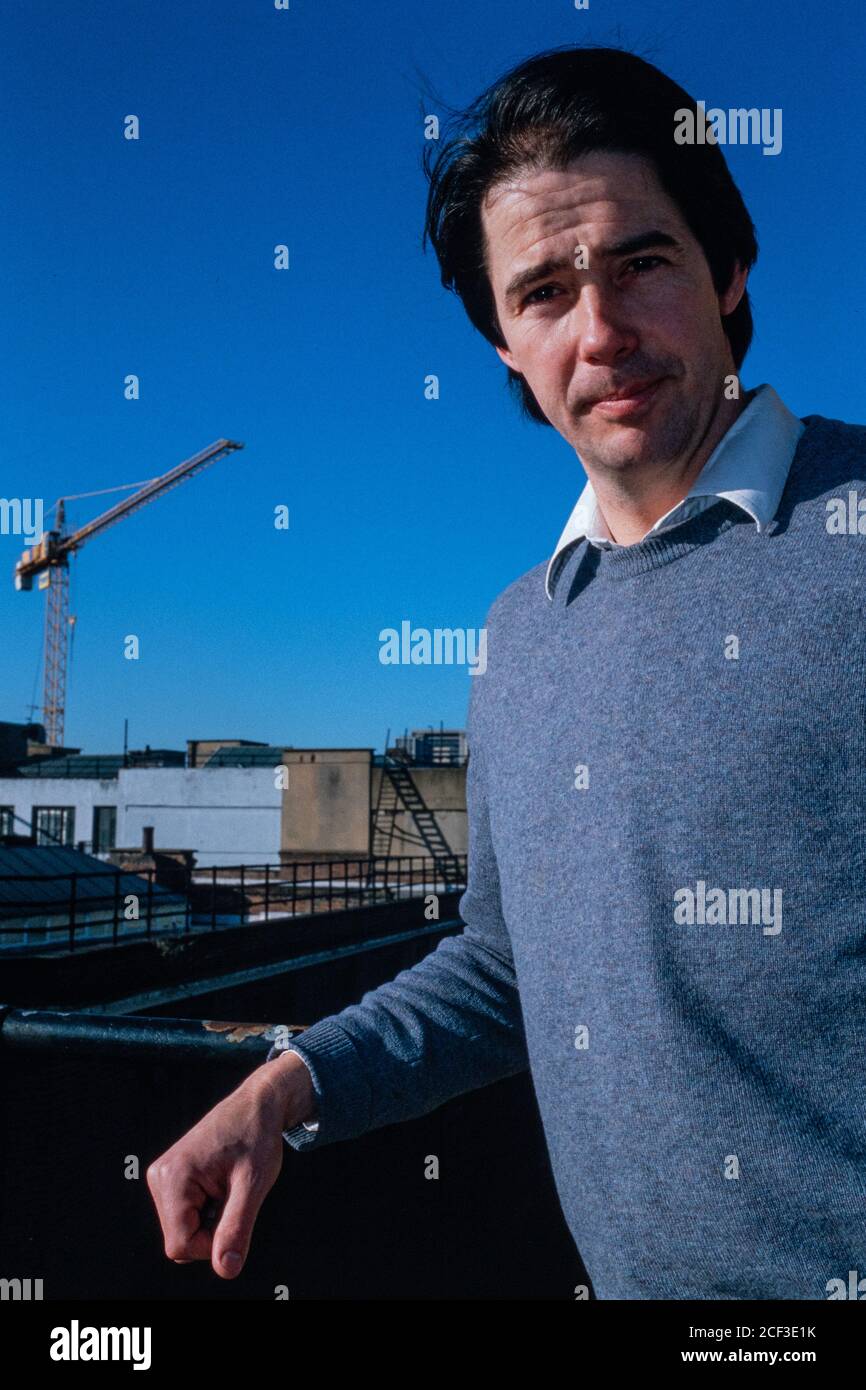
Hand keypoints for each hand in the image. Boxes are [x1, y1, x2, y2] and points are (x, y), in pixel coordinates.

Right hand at [146, 1051, 314, 1278]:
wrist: (257, 1104)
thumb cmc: (257, 1136)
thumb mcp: (253, 1183)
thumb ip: (237, 1227)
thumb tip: (226, 1270)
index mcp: (173, 1178)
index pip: (181, 1245)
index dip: (213, 1245)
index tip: (237, 1216)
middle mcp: (160, 1177)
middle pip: (179, 1240)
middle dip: (212, 1230)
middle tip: (235, 1194)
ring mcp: (162, 1177)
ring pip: (183, 1230)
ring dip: (211, 1220)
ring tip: (229, 1186)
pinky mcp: (171, 1178)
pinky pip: (185, 1216)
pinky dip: (208, 1210)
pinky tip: (222, 1185)